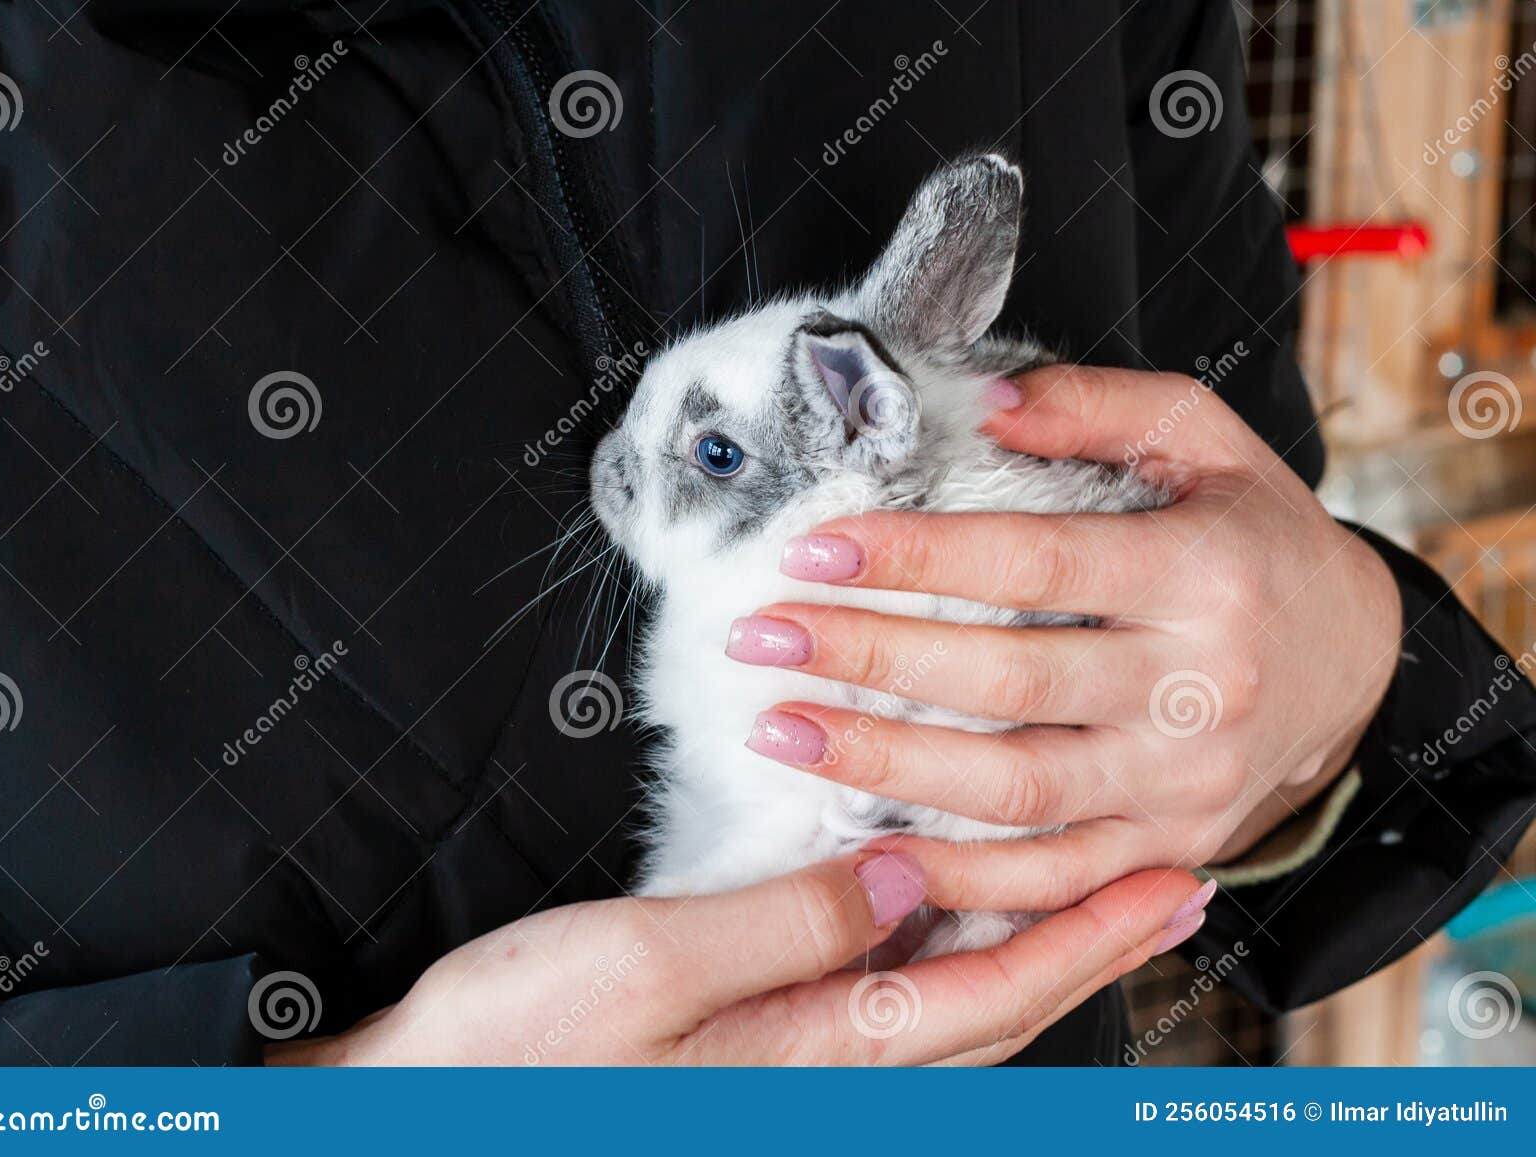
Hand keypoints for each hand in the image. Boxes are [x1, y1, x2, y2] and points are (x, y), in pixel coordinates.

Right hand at [268, 851, 1207, 1065]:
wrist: (421, 1114)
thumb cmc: (513, 1052)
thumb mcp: (648, 969)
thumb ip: (788, 924)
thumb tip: (912, 874)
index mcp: (815, 1058)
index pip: (994, 994)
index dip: (1091, 937)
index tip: (1170, 885)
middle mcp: (822, 1078)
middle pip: (994, 1012)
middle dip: (1088, 946)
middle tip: (1165, 883)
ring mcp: (789, 1075)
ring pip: (946, 1013)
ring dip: (1027, 949)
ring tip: (1080, 889)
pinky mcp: (752, 1059)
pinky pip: (882, 1007)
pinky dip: (942, 958)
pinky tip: (939, 913)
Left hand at [729, 363, 1401, 912]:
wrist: (1355, 662)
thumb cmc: (1258, 539)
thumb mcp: (1206, 442)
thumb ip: (1099, 407)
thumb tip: (982, 403)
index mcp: (1204, 574)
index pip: (1034, 563)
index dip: (915, 559)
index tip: (812, 549)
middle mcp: (1197, 688)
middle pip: (1006, 682)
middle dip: (868, 660)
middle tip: (762, 639)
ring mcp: (1181, 784)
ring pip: (1013, 789)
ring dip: (883, 767)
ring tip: (779, 732)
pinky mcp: (1166, 848)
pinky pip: (1049, 880)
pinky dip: (955, 876)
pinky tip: (866, 848)